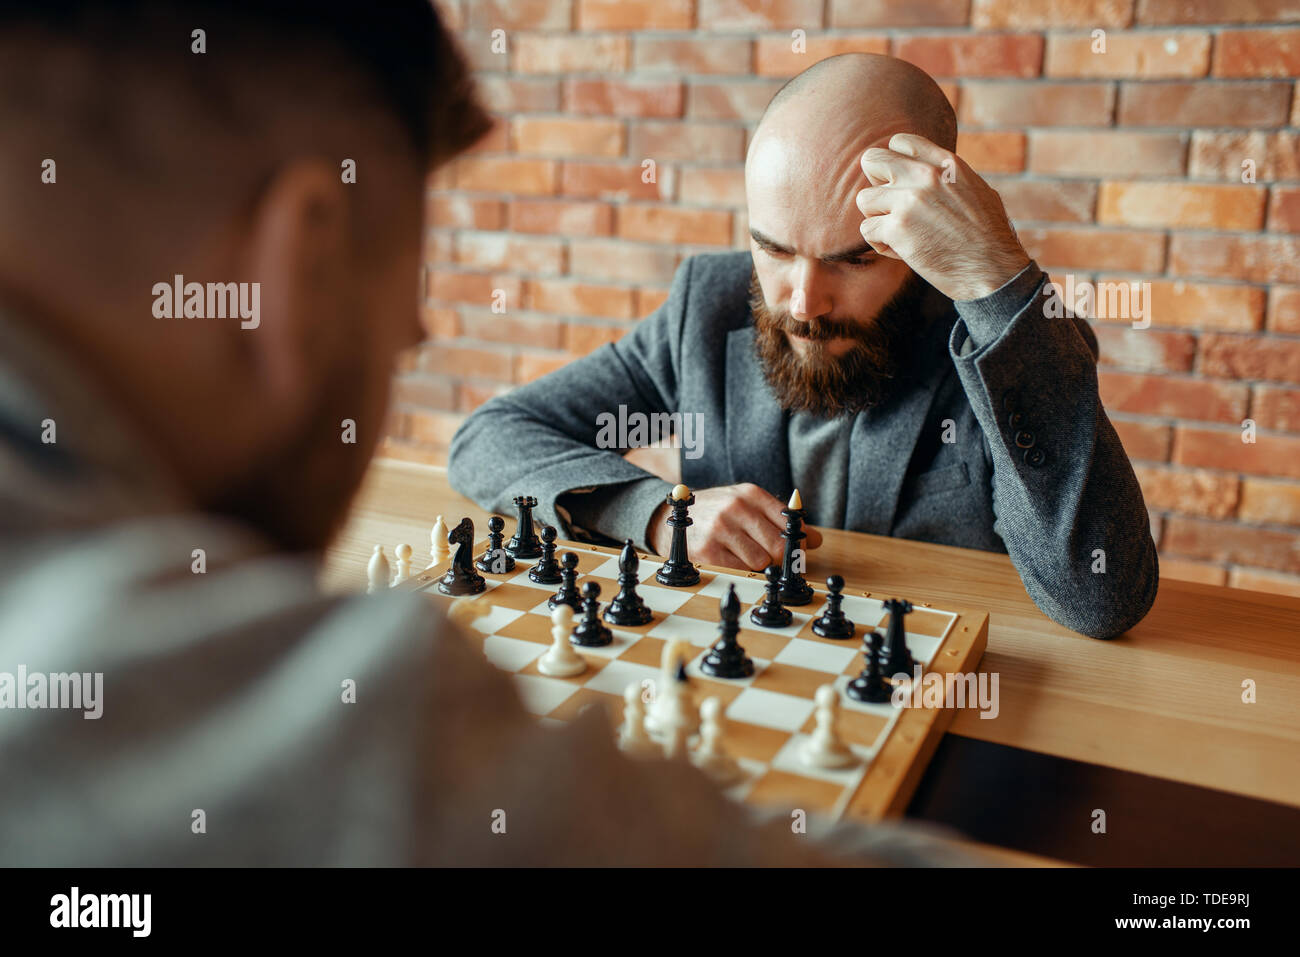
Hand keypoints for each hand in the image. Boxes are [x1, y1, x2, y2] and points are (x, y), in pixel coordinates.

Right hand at [648, 483, 822, 571]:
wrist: (670, 519)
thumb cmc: (716, 513)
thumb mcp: (746, 506)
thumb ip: (782, 521)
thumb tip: (818, 540)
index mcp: (750, 493)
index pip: (790, 522)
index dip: (798, 541)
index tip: (797, 551)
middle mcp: (735, 507)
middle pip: (779, 545)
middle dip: (780, 558)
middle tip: (772, 560)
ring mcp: (721, 529)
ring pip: (761, 561)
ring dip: (757, 565)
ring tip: (744, 557)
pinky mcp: (708, 551)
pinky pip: (740, 570)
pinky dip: (740, 571)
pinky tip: (730, 561)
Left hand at [856, 133, 1030, 301]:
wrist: (992, 270)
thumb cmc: (989, 237)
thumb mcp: (977, 189)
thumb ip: (948, 176)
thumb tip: (930, 170)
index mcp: (947, 163)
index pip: (900, 142)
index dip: (893, 163)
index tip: (902, 183)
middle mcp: (926, 175)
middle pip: (871, 160)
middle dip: (876, 184)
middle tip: (892, 206)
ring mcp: (909, 201)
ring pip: (864, 199)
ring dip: (877, 218)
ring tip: (899, 232)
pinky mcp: (898, 229)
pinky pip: (867, 230)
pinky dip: (879, 243)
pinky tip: (900, 250)